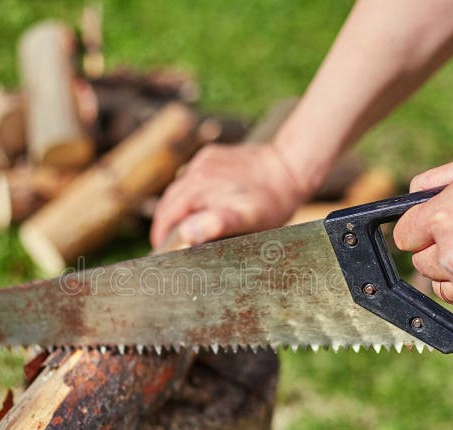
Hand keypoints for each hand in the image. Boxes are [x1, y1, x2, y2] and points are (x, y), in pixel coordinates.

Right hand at [150, 143, 307, 247]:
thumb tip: (187, 232)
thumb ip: (216, 225)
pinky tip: (203, 202)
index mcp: (197, 188)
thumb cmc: (271, 200)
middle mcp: (196, 172)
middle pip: (170, 201)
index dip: (161, 235)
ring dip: (179, 207)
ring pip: (180, 188)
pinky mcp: (213, 155)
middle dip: (167, 223)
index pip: (166, 215)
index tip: (162, 251)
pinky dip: (192, 191)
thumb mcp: (247, 220)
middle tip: (171, 243)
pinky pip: (194, 175)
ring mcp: (204, 161)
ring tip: (185, 225)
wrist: (291, 166)